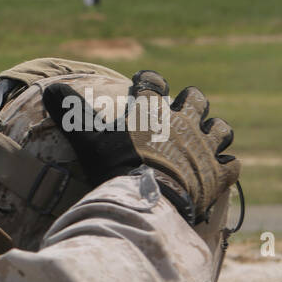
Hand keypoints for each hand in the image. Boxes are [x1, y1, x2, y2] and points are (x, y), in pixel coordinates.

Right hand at [43, 70, 239, 222]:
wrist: (148, 199)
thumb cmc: (117, 165)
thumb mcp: (88, 138)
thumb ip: (71, 113)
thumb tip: (49, 88)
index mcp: (155, 111)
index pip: (154, 83)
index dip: (148, 81)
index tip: (143, 82)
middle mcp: (184, 123)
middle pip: (196, 100)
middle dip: (190, 102)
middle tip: (180, 111)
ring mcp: (204, 148)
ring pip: (220, 129)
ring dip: (214, 132)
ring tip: (205, 138)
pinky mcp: (218, 174)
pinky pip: (231, 165)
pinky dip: (226, 167)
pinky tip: (219, 171)